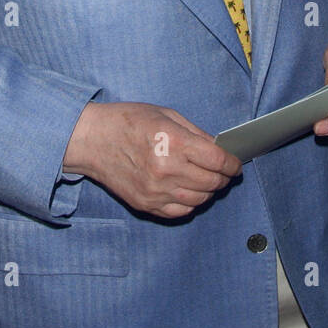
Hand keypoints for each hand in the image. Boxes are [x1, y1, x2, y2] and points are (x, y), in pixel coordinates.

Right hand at [63, 102, 242, 218]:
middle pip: (212, 182)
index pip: (217, 161)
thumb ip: (196, 133)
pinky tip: (189, 191)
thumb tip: (219, 149)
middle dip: (224, 177)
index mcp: (173, 142)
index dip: (233, 164)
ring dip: (209, 191)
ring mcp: (155, 191)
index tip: (236, 163)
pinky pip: (180, 212)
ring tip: (208, 180)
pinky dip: (191, 204)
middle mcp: (166, 169)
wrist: (91, 140)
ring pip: (199, 199)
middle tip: (225, 172)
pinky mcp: (145, 204)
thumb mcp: (165, 115)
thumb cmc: (127, 122)